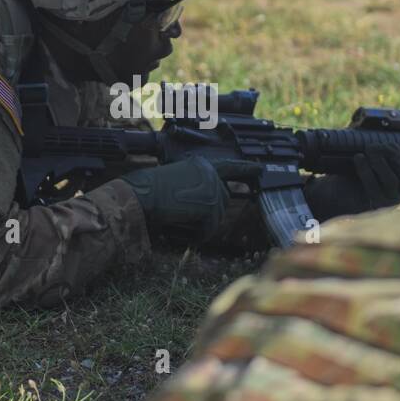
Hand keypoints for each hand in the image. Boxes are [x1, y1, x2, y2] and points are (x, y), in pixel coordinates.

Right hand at [119, 157, 259, 241]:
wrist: (140, 195)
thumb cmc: (149, 191)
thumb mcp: (177, 183)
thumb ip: (197, 189)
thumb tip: (212, 210)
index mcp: (201, 165)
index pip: (229, 167)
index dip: (245, 168)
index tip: (260, 168)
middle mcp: (211, 173)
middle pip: (222, 202)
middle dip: (207, 216)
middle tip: (182, 219)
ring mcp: (212, 187)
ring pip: (215, 218)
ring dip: (199, 226)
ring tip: (176, 222)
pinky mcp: (210, 204)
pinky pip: (208, 229)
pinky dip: (195, 235)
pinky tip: (179, 229)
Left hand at [303, 142, 399, 221]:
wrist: (331, 194)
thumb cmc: (349, 174)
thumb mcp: (364, 158)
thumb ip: (372, 144)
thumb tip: (369, 123)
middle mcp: (397, 194)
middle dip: (395, 156)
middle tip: (377, 145)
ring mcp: (386, 201)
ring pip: (392, 180)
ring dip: (380, 161)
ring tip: (367, 150)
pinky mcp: (371, 205)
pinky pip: (373, 186)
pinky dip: (366, 170)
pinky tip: (358, 159)